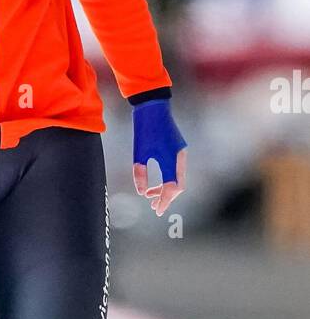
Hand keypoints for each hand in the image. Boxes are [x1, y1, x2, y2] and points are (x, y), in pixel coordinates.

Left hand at [131, 99, 187, 216]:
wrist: (153, 106)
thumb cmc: (144, 129)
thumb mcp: (138, 153)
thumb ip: (140, 174)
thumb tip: (142, 193)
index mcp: (171, 159)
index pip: (171, 188)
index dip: (164, 202)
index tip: (157, 212)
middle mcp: (179, 157)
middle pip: (177, 186)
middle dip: (167, 198)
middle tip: (154, 207)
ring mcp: (180, 153)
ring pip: (177, 179)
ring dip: (165, 190)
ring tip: (150, 197)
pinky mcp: (177, 149)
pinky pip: (175, 171)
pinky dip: (166, 180)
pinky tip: (153, 185)